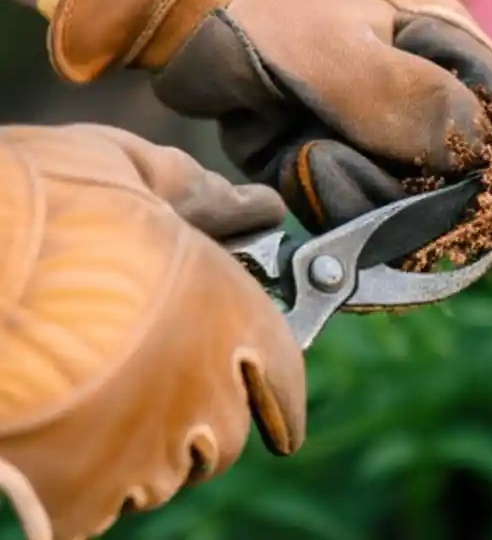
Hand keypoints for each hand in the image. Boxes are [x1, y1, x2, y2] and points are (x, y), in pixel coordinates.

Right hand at [0, 124, 304, 539]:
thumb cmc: (31, 213)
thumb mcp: (119, 169)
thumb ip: (195, 192)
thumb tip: (250, 206)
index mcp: (233, 319)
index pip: (282, 373)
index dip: (269, 372)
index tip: (258, 371)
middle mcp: (208, 398)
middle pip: (228, 426)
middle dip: (204, 403)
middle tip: (155, 369)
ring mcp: (151, 458)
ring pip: (174, 466)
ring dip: (155, 439)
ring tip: (105, 398)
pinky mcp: (90, 501)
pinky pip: (114, 498)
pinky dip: (101, 477)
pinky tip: (69, 434)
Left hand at [39, 0, 491, 231]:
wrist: (177, 6)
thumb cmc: (266, 9)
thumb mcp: (344, 55)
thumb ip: (415, 103)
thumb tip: (483, 150)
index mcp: (448, 47)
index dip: (482, 167)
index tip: (441, 192)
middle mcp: (424, 89)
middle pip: (448, 176)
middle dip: (397, 190)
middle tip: (337, 160)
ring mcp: (377, 124)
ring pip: (394, 198)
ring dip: (348, 191)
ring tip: (305, 149)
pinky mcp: (336, 150)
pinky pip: (345, 198)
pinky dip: (314, 189)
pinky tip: (288, 156)